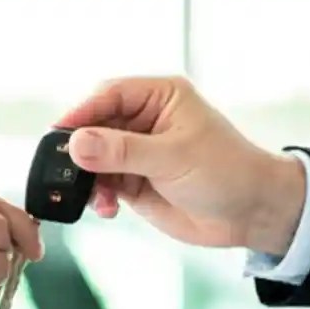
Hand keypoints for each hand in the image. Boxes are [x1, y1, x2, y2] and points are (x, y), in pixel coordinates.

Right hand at [55, 76, 305, 255]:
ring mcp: (138, 153)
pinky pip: (102, 184)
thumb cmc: (227, 172)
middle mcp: (145, 121)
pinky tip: (107, 208)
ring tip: (96, 197)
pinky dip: (98, 196)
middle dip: (80, 151)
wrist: (250, 213)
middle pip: (95, 127)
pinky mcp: (135, 182)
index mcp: (160, 97)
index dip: (82, 113)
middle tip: (66, 171)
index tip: (59, 134)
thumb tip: (78, 144)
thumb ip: (123, 151)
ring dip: (88, 179)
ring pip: (94, 159)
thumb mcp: (173, 157)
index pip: (109, 95)